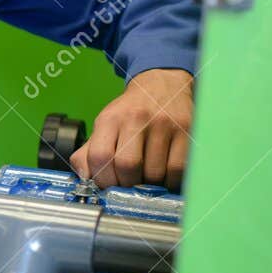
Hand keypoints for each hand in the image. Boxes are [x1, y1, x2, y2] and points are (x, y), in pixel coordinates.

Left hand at [72, 68, 194, 189]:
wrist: (162, 85)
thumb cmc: (130, 113)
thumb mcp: (104, 126)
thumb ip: (88, 153)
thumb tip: (85, 178)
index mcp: (110, 118)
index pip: (100, 156)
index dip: (102, 179)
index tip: (107, 186)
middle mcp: (137, 118)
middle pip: (128, 165)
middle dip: (126, 184)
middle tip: (128, 185)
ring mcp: (164, 123)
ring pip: (154, 172)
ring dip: (149, 185)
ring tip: (147, 178)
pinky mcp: (187, 130)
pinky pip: (178, 169)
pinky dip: (170, 182)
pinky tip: (165, 177)